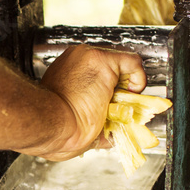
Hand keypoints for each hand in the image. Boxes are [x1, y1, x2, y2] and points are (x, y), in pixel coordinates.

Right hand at [32, 44, 146, 160]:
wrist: (51, 126)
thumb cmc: (54, 130)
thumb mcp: (76, 126)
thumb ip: (97, 123)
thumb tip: (117, 132)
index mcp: (63, 77)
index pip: (95, 77)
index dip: (108, 91)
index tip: (113, 105)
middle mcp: (73, 61)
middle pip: (108, 68)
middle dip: (118, 88)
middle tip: (119, 107)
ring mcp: (85, 57)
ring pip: (119, 63)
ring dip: (126, 84)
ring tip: (122, 103)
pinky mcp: (99, 59)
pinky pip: (130, 61)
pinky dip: (138, 77)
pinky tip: (132, 92)